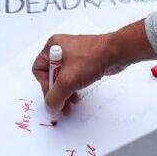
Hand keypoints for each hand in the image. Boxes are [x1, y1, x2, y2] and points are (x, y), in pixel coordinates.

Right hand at [31, 19, 156, 116]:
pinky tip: (79, 94)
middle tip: (62, 106)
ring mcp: (73, 55)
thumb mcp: (68, 81)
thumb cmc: (93, 58)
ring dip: (66, 93)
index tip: (54, 98)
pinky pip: (73, 78)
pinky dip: (74, 87)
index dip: (44, 86)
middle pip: (50, 76)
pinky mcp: (83, 61)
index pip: (39, 70)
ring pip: (62, 79)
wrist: (117, 52)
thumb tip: (50, 109)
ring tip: (73, 101)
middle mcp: (60, 49)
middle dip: (57, 93)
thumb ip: (55, 97)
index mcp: (52, 46)